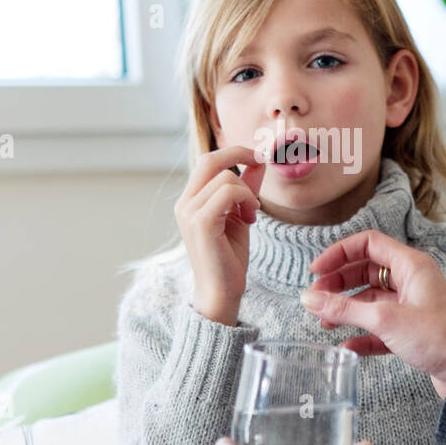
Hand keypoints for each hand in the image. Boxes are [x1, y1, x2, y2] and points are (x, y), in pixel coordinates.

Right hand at [174, 146, 266, 322]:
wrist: (221, 292)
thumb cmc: (229, 258)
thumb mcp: (240, 215)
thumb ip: (245, 189)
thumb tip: (258, 162)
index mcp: (190, 200)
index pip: (207, 161)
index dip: (234, 152)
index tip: (258, 157)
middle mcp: (184, 204)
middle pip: (210, 160)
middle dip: (240, 154)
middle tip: (261, 162)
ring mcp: (189, 213)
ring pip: (226, 178)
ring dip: (247, 193)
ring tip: (251, 214)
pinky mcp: (200, 223)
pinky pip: (229, 193)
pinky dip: (246, 200)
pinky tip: (249, 219)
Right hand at [300, 229, 445, 398]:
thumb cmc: (438, 337)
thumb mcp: (385, 319)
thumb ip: (344, 309)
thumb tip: (310, 299)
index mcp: (411, 265)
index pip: (368, 244)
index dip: (339, 253)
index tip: (316, 271)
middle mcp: (411, 281)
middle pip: (365, 271)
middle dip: (338, 285)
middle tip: (315, 300)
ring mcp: (411, 306)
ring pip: (370, 300)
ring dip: (346, 310)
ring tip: (324, 324)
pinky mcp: (411, 331)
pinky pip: (379, 327)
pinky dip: (361, 335)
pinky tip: (345, 347)